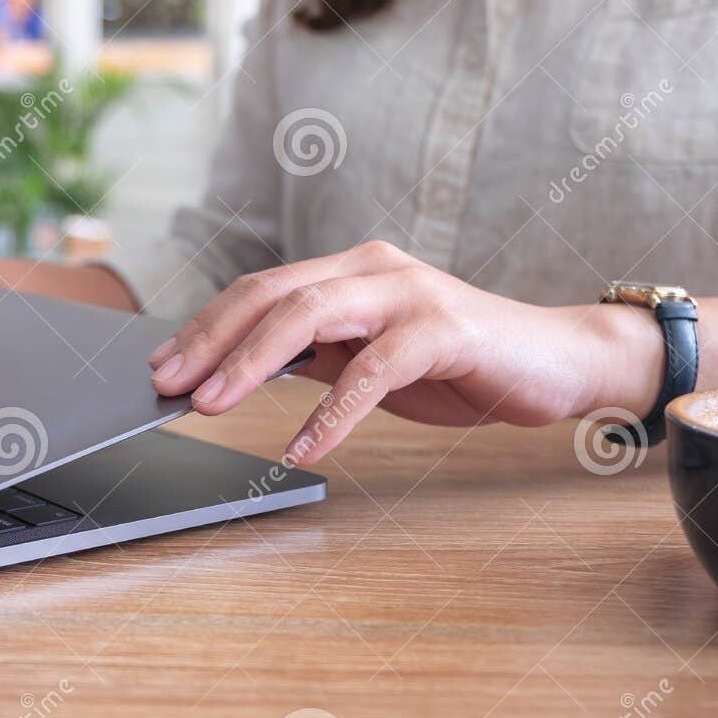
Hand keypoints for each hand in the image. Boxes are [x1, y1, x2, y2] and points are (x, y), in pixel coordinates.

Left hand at [146, 241, 661, 465]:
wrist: (556, 362)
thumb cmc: (457, 364)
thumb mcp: (369, 360)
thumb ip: (317, 356)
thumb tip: (239, 374)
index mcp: (349, 271)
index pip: (260, 290)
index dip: (205, 327)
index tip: (161, 368)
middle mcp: (372, 268)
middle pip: (272, 295)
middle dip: (211, 341)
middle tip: (168, 386)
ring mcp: (408, 294)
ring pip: (311, 315)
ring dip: (253, 363)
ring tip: (213, 407)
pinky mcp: (443, 330)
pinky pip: (373, 369)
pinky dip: (331, 413)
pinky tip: (301, 449)